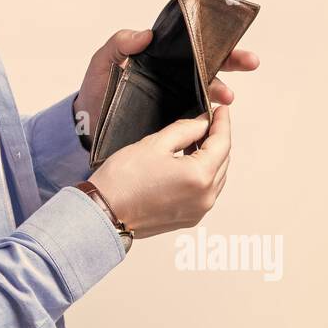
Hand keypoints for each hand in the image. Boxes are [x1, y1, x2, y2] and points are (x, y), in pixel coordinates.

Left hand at [73, 28, 260, 140]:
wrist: (85, 125)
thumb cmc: (96, 89)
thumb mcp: (104, 61)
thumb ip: (120, 43)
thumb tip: (145, 34)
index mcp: (163, 60)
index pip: (196, 48)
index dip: (219, 44)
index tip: (235, 41)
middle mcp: (175, 79)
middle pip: (210, 67)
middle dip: (233, 63)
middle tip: (249, 62)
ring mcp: (175, 101)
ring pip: (206, 94)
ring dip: (221, 92)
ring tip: (224, 98)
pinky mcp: (172, 124)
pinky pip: (195, 120)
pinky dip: (207, 120)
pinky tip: (211, 121)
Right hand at [88, 105, 231, 238]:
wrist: (104, 212)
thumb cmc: (123, 179)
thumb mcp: (155, 143)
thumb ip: (186, 129)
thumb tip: (203, 123)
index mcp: (199, 176)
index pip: (222, 143)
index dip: (222, 122)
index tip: (221, 108)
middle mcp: (205, 197)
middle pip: (224, 161)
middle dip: (217, 139)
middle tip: (207, 121)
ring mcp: (198, 210)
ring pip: (217, 177)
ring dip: (211, 157)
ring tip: (195, 140)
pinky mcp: (189, 218)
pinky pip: (205, 191)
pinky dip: (203, 174)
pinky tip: (188, 162)